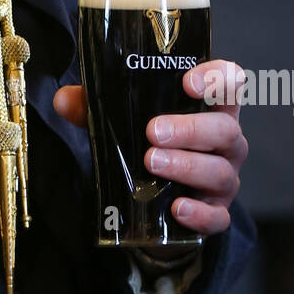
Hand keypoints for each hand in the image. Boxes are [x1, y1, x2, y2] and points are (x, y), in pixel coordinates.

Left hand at [52, 59, 247, 235]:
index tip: (187, 83)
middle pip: (225, 129)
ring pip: (220, 171)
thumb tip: (63, 100)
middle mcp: (225, 140)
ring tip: (151, 163)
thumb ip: (94, 106)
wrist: (157, 200)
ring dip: (187, 167)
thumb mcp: (122, 119)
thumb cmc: (147, 143)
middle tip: (153, 131)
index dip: (217, 78)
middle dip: (190, 128)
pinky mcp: (217, 212)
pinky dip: (199, 213)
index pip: (230, 82)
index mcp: (209, 107)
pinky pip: (217, 216)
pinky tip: (177, 208)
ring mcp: (225, 177)